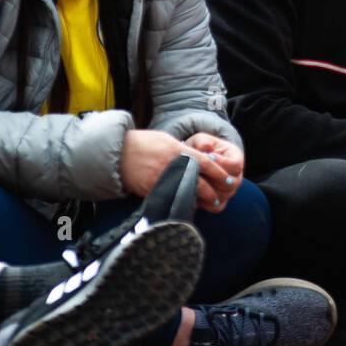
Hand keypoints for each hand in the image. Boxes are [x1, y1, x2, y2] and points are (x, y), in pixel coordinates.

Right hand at [118, 130, 232, 207]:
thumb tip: (198, 158)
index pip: (206, 163)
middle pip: (200, 184)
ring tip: (210, 204)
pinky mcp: (152, 191)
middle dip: (212, 193)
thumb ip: (182, 150)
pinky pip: (172, 199)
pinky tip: (189, 206)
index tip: (229, 180)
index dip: (219, 173)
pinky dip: (182, 203)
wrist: (116, 153)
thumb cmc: (142, 143)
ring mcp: (162, 180)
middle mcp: (172, 166)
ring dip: (200, 201)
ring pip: (187, 194)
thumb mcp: (165, 139)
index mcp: (177, 150)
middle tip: (220, 197)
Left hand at [184, 132, 245, 209]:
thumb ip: (203, 142)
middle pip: (232, 184)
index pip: (236, 166)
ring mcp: (229, 191)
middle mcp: (236, 176)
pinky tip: (194, 193)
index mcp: (236, 158)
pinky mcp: (220, 201)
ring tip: (194, 182)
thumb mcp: (201, 139)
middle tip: (198, 172)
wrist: (196, 160)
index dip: (222, 164)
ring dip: (208, 190)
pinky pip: (216, 207)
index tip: (207, 157)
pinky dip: (206, 203)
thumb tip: (206, 148)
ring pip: (224, 197)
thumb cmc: (200, 148)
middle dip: (214, 179)